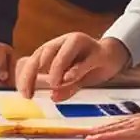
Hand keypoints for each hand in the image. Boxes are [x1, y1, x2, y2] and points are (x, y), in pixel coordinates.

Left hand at [14, 32, 129, 101]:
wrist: (114, 56)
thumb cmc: (90, 66)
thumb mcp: (74, 80)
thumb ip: (65, 88)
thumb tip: (54, 97)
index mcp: (55, 48)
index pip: (35, 59)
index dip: (26, 76)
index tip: (25, 94)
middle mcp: (65, 42)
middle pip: (44, 53)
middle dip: (32, 73)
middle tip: (30, 93)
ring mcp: (82, 44)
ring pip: (62, 52)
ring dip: (55, 68)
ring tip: (53, 84)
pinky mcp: (98, 51)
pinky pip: (85, 60)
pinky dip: (76, 69)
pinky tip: (69, 78)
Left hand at [85, 104, 139, 139]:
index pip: (130, 123)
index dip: (112, 128)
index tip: (95, 132)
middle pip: (126, 126)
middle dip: (105, 132)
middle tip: (86, 137)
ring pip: (132, 130)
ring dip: (112, 134)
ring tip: (94, 139)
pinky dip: (133, 137)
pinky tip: (122, 139)